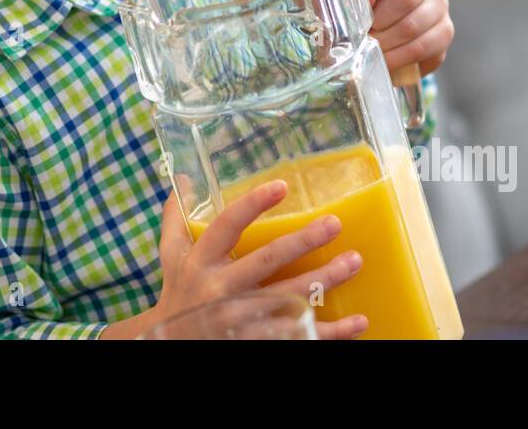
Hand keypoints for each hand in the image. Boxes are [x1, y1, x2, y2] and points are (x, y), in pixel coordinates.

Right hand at [151, 184, 367, 339]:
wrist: (169, 348)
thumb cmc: (177, 294)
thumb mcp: (171, 257)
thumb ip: (177, 218)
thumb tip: (186, 179)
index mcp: (201, 261)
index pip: (227, 226)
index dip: (253, 204)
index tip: (281, 187)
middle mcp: (220, 289)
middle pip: (266, 261)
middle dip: (302, 241)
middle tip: (333, 224)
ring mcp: (240, 320)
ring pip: (290, 298)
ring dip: (325, 280)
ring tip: (354, 261)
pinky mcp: (258, 343)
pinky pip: (300, 336)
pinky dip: (332, 332)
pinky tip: (358, 322)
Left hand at [360, 0, 453, 76]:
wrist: (387, 36)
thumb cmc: (367, 11)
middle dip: (379, 20)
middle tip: (363, 34)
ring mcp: (438, 5)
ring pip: (414, 25)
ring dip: (387, 42)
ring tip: (370, 50)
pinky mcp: (444, 31)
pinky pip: (424, 46)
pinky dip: (400, 57)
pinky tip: (385, 61)